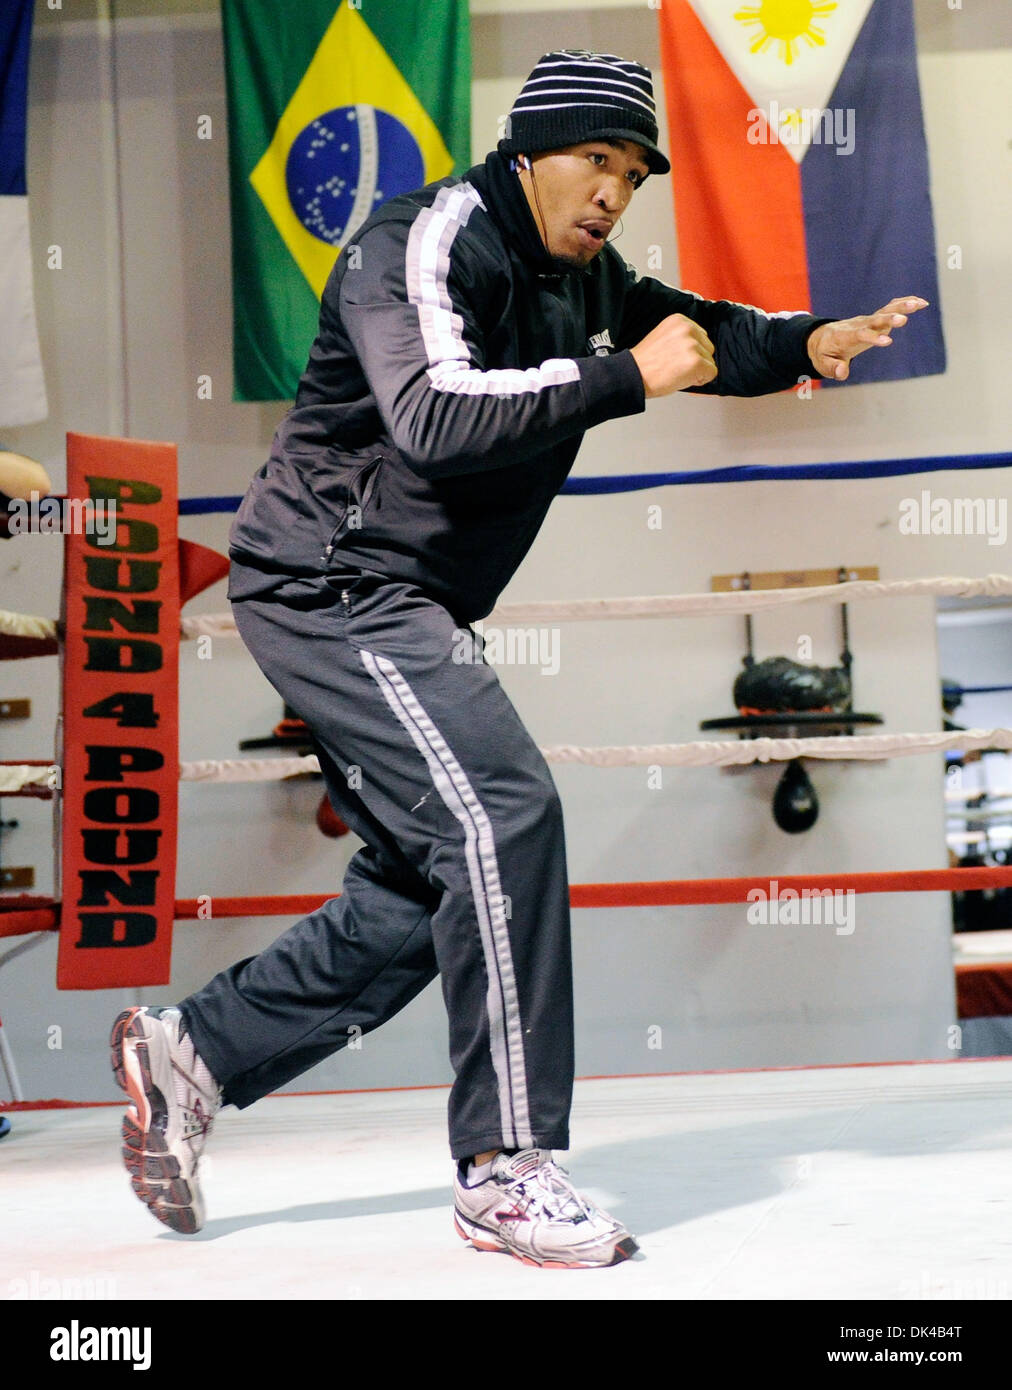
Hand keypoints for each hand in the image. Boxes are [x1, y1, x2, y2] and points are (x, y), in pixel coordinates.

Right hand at [631, 313, 717, 397]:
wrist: (633, 375)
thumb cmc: (645, 362)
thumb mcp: (664, 336)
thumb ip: (682, 336)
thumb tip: (699, 347)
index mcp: (679, 320)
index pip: (701, 336)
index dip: (690, 351)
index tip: (675, 356)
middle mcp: (688, 329)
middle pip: (708, 347)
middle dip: (696, 360)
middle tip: (675, 366)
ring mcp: (693, 345)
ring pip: (710, 361)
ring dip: (697, 370)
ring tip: (676, 371)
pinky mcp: (697, 362)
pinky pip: (711, 373)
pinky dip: (700, 380)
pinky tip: (682, 378)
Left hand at [807, 297, 928, 380]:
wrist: (823, 338)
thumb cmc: (824, 353)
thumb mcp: (823, 364)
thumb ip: (832, 368)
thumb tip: (842, 372)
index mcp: (846, 336)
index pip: (861, 335)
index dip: (873, 338)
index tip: (888, 342)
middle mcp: (859, 325)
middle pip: (875, 320)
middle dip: (889, 320)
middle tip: (903, 319)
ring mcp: (868, 320)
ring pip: (885, 311)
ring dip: (902, 307)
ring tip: (920, 304)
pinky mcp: (876, 318)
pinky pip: (890, 308)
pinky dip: (904, 303)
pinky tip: (921, 302)